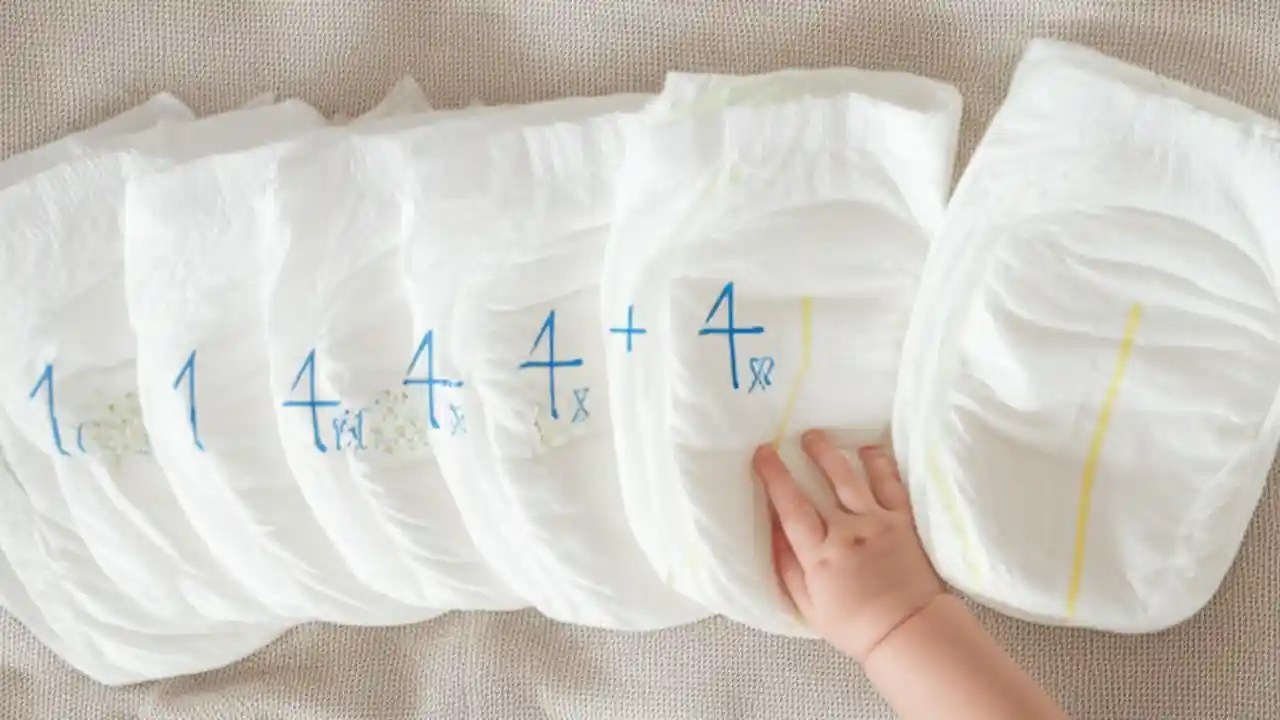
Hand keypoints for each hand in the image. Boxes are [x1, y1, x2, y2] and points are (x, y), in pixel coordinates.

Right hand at [753, 429, 943, 661]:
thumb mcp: (809, 606)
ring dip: (834, 453)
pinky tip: (870, 450)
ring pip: (854, 477)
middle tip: (796, 435)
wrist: (910, 632)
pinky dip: (880, 463)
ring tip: (820, 437)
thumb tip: (772, 532)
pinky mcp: (905, 522)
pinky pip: (892, 485)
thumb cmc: (855, 625)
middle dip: (808, 455)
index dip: (774, 477)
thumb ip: (788, 567)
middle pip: (824, 483)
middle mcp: (849, 532)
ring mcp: (879, 523)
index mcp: (821, 555)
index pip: (791, 507)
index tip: (763, 454)